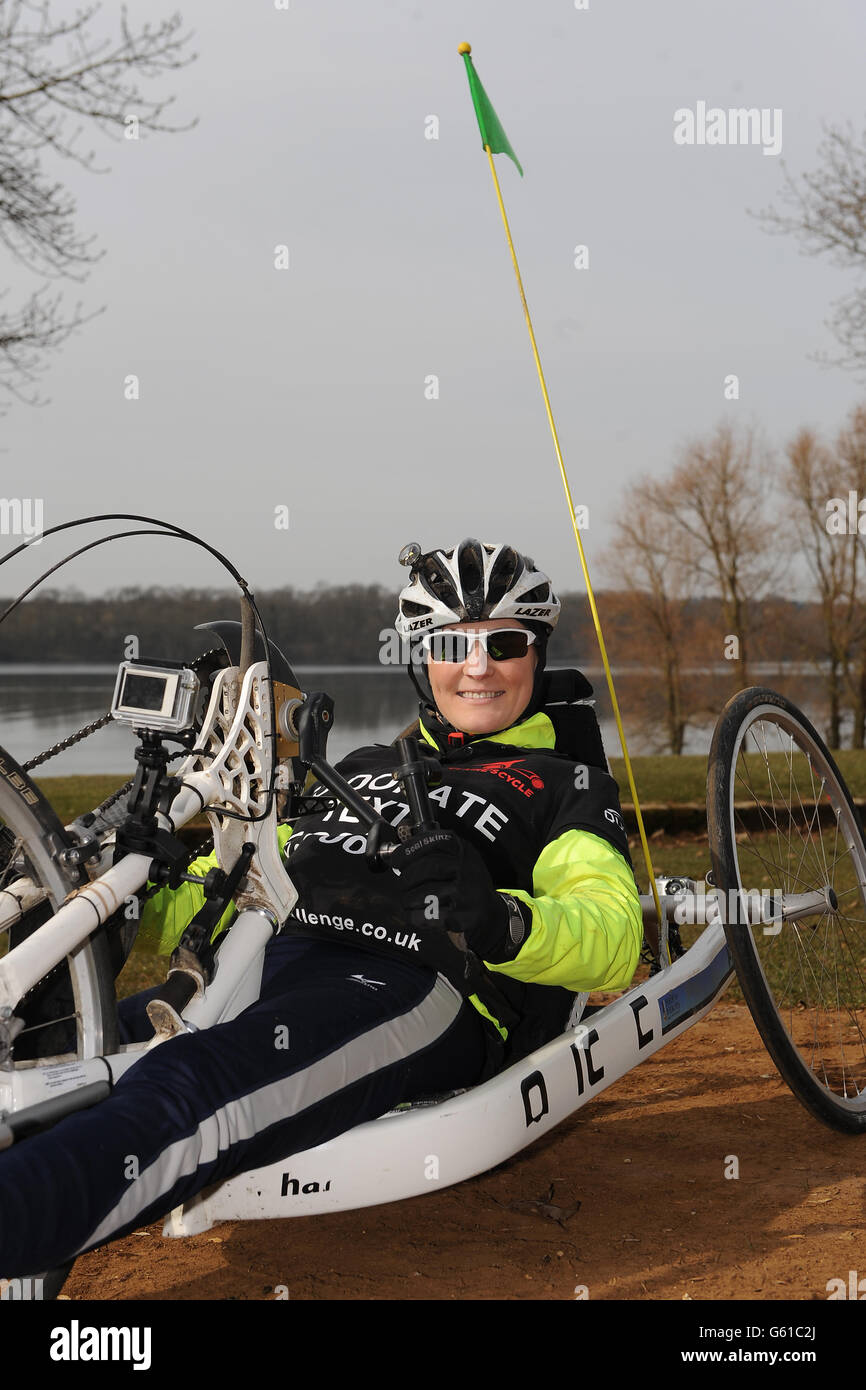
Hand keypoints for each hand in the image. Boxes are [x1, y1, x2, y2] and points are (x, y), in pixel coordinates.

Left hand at [389, 829, 526, 960]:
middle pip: (428, 868)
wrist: (491, 915)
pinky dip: (417, 917)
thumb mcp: (457, 861)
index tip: (396, 861)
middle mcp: (468, 868)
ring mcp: (468, 893)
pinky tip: (417, 915)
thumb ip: (432, 854)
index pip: (432, 841)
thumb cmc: (466, 886)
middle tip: (402, 885)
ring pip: (426, 893)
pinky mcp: (464, 916)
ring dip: (409, 899)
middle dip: (407, 878)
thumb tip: (395, 855)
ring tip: (408, 901)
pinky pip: (430, 916)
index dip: (409, 850)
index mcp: (463, 850)